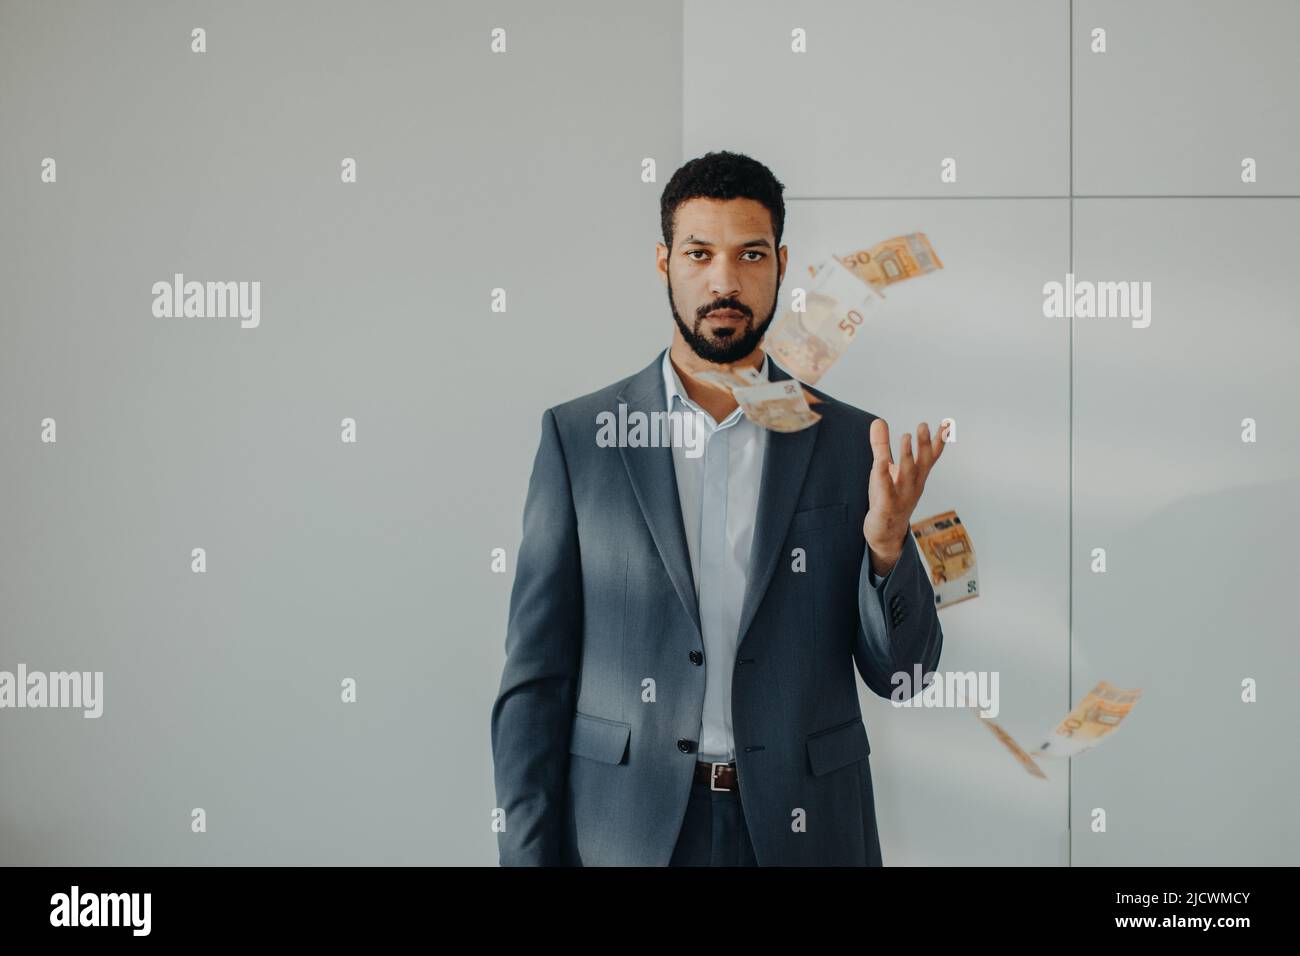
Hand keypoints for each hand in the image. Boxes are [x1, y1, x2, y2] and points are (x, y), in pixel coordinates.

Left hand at [863, 418, 948, 574]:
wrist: (885, 533)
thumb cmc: (888, 498)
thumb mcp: (884, 469)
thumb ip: (881, 446)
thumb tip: (878, 420)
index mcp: (916, 476)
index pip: (930, 456)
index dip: (938, 440)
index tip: (948, 424)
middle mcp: (913, 485)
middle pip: (923, 462)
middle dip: (925, 444)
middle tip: (923, 425)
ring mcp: (901, 496)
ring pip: (908, 474)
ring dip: (908, 455)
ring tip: (907, 436)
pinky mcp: (886, 506)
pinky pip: (886, 490)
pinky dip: (883, 476)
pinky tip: (879, 463)